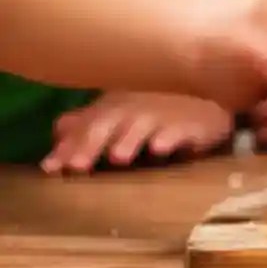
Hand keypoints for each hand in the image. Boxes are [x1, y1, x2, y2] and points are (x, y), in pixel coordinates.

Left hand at [40, 92, 232, 173]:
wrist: (212, 99)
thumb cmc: (161, 107)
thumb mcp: (123, 111)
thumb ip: (90, 122)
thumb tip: (57, 131)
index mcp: (114, 107)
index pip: (85, 125)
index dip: (69, 145)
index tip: (51, 168)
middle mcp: (135, 109)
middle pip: (108, 124)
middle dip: (91, 144)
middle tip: (77, 166)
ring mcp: (165, 114)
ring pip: (143, 126)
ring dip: (130, 139)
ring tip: (119, 157)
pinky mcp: (194, 124)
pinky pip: (181, 130)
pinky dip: (171, 137)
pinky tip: (161, 148)